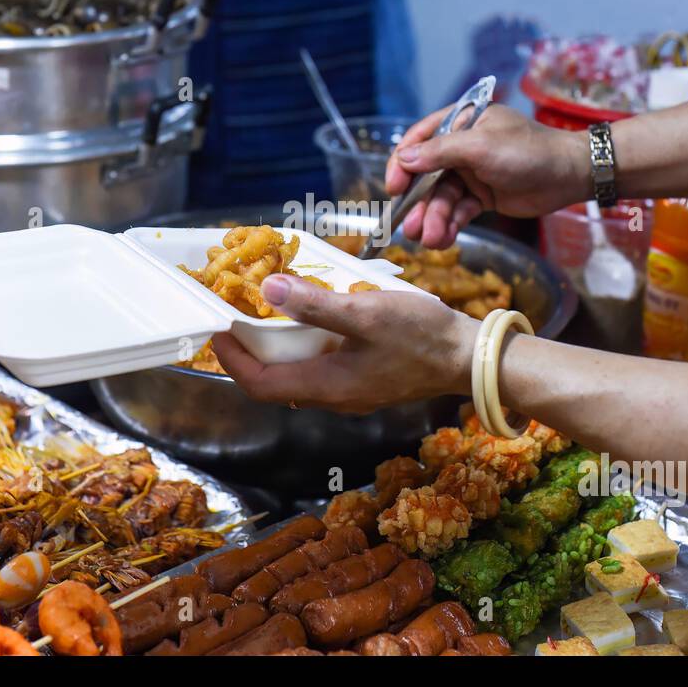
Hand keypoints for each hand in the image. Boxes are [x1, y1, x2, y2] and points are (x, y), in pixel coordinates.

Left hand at [211, 274, 477, 414]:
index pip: (259, 384)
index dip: (231, 360)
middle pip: (274, 382)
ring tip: (268, 313)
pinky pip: (321, 369)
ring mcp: (351, 392)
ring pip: (298, 375)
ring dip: (278, 349)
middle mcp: (334, 397)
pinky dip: (305, 347)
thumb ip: (315, 303)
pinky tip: (313, 319)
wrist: (471, 358)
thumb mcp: (366, 312)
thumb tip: (269, 289)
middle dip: (250, 353)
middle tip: (236, 318)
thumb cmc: (423, 336)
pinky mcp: (366, 381)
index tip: (216, 331)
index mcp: (327, 386)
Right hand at [384, 103, 588, 247]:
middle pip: (427, 177)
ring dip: (433, 219)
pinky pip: (458, 211)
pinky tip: (444, 240)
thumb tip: (403, 158)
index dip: (402, 164)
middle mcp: (460, 147)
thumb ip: (440, 152)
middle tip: (409, 228)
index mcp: (459, 123)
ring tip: (429, 240)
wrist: (569, 175)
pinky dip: (450, 225)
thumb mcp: (481, 146)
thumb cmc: (528, 150)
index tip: (393, 188)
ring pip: (442, 199)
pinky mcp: (482, 196)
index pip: (419, 141)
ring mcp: (471, 173)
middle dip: (418, 204)